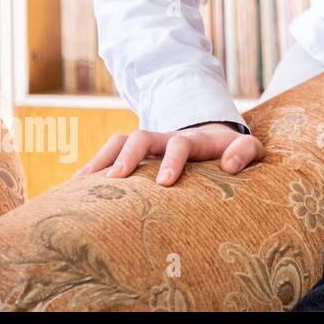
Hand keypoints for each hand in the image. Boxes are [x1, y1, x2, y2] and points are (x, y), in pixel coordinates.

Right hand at [74, 122, 263, 186]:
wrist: (216, 137)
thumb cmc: (232, 149)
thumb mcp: (248, 148)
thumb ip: (246, 151)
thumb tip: (232, 166)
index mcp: (194, 139)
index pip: (180, 144)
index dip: (172, 160)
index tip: (165, 183)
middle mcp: (166, 138)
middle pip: (141, 137)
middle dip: (129, 156)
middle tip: (117, 180)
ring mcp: (148, 144)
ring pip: (120, 141)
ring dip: (103, 158)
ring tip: (85, 183)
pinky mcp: (136, 153)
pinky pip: (109, 152)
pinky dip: (92, 165)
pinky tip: (75, 186)